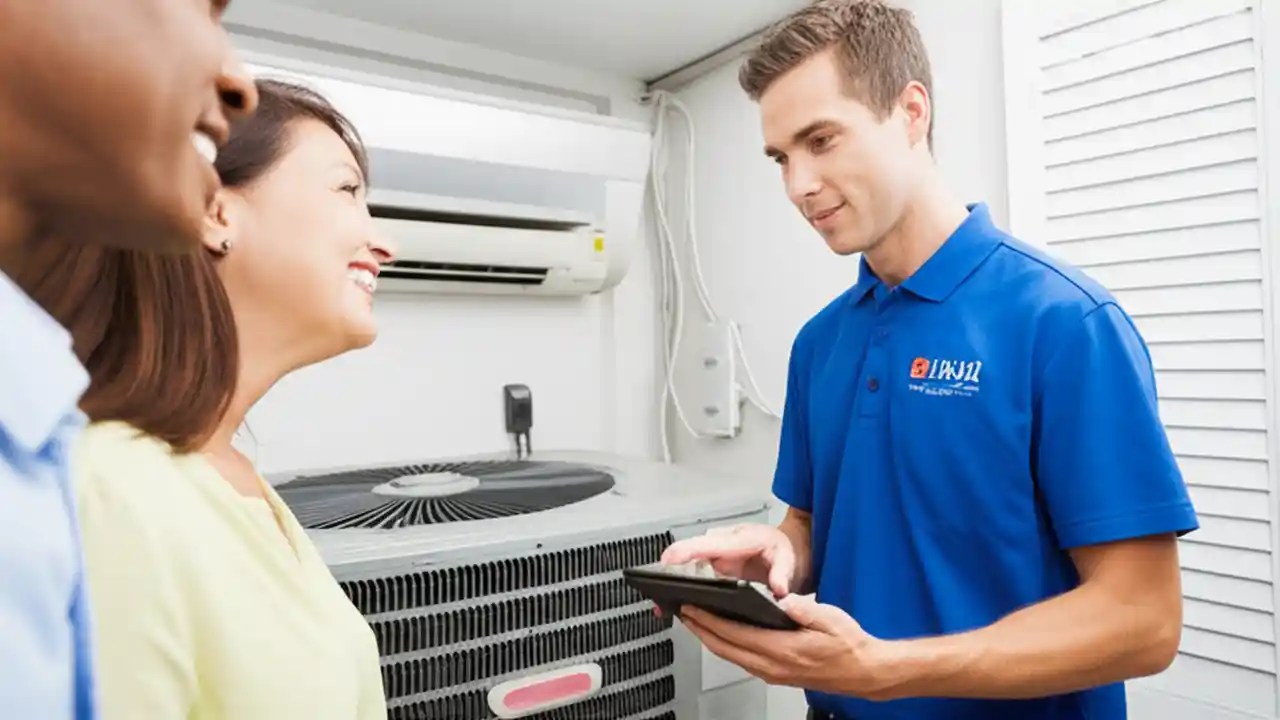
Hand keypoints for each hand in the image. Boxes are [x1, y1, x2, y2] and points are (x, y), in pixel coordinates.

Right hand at [661, 524, 796, 596]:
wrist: (786, 547)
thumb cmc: (782, 549)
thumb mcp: (788, 559)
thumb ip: (782, 573)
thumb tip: (778, 588)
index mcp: (738, 539)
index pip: (707, 543)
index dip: (685, 552)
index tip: (669, 561)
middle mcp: (721, 544)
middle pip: (690, 556)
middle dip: (671, 572)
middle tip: (660, 592)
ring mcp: (714, 555)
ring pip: (688, 566)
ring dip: (674, 582)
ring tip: (662, 603)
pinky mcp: (712, 566)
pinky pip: (693, 574)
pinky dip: (682, 587)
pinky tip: (674, 602)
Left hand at [678, 594, 904, 700]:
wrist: (865, 671)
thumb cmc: (850, 646)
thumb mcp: (831, 619)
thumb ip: (805, 609)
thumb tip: (785, 599)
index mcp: (784, 650)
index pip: (735, 634)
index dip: (709, 621)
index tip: (693, 608)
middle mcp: (774, 665)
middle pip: (725, 648)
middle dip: (701, 630)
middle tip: (684, 613)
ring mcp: (773, 673)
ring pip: (731, 656)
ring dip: (711, 639)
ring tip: (697, 622)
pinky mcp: (777, 674)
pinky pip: (742, 660)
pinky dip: (726, 646)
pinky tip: (723, 636)